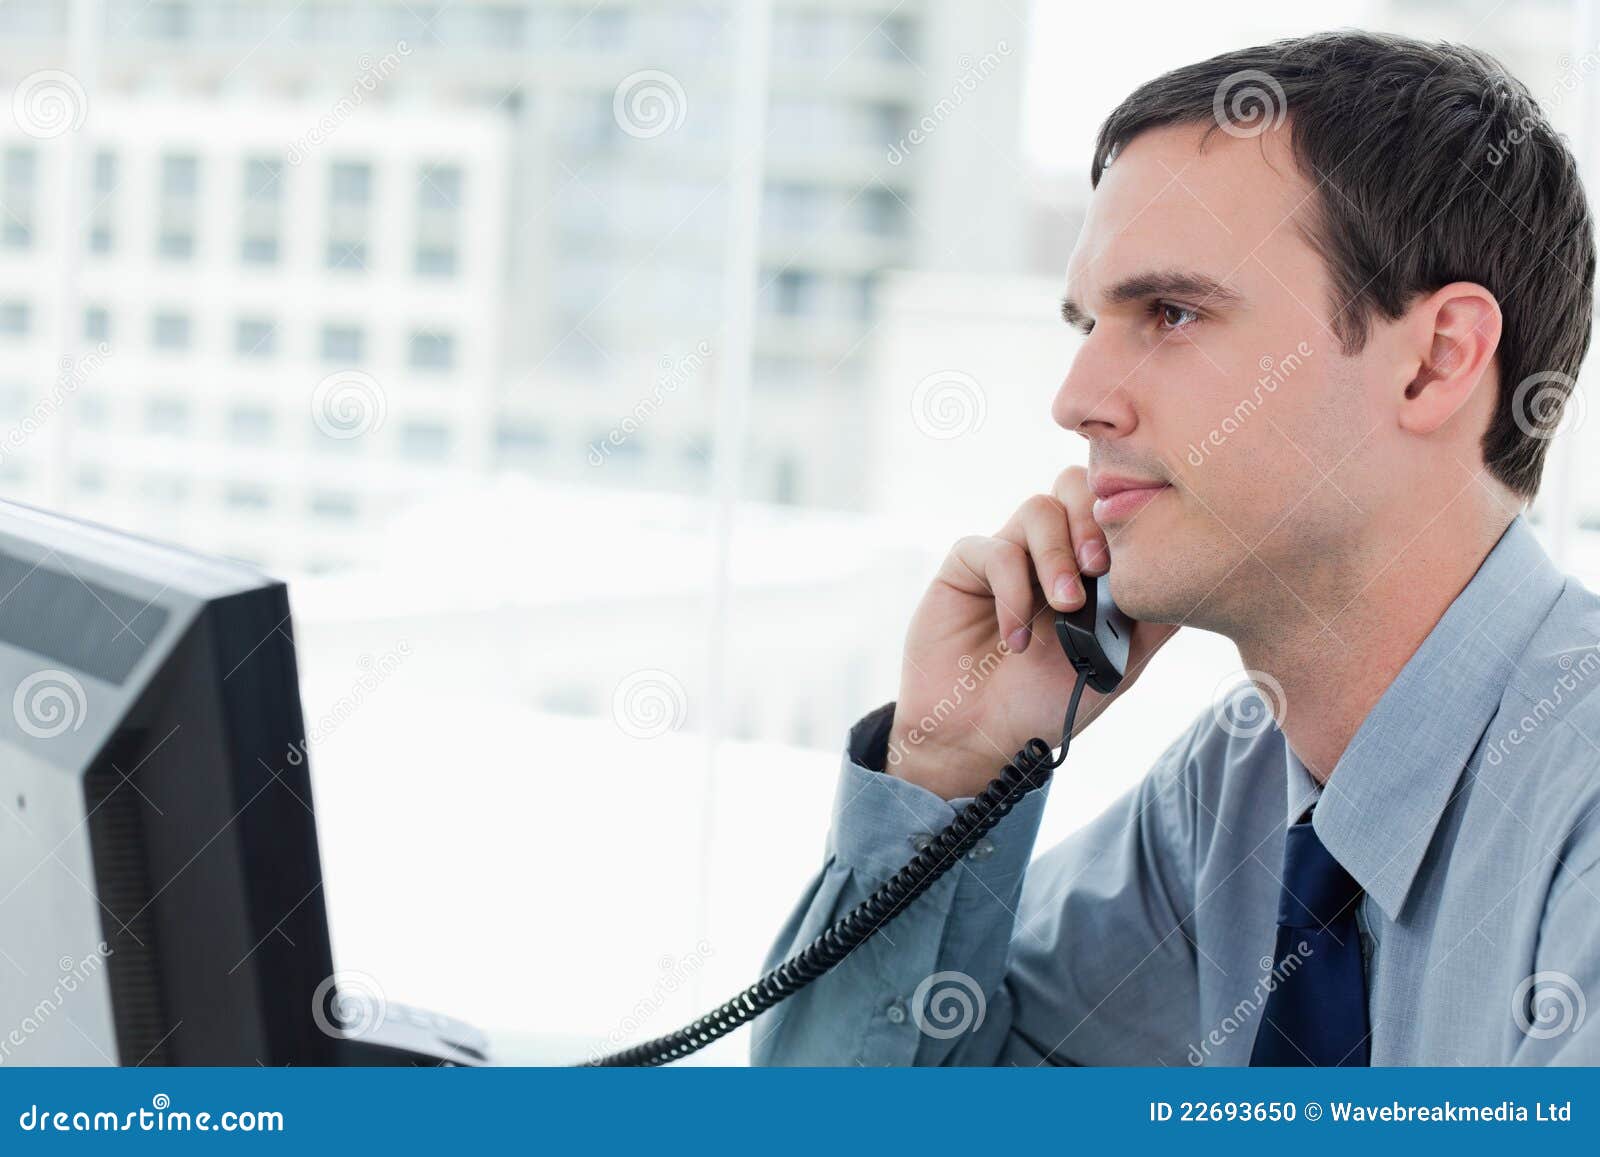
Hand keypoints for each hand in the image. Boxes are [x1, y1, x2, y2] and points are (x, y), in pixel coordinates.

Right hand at [886, 467, 1177, 799]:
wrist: (984, 737)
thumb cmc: (1050, 702)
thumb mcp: (1122, 662)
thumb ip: (1154, 617)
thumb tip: (1197, 574)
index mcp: (1089, 563)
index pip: (1112, 505)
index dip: (1127, 515)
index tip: (1135, 557)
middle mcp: (1050, 549)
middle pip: (1074, 484)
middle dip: (1092, 521)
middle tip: (1098, 569)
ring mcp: (1009, 553)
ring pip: (1038, 509)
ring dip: (1056, 557)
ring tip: (1065, 607)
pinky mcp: (967, 565)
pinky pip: (993, 549)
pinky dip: (1011, 591)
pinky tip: (1015, 638)